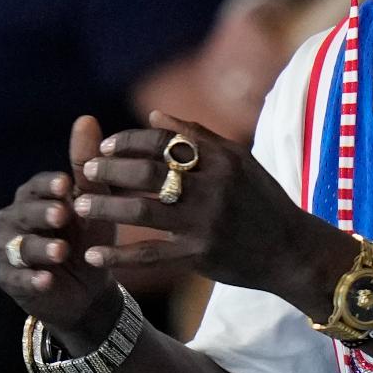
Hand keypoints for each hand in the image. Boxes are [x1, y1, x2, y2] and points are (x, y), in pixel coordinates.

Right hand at [0, 116, 116, 335]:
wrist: (87, 287)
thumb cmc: (88, 236)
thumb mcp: (93, 204)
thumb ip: (86, 166)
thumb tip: (86, 117)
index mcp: (32, 197)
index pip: (36, 187)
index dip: (49, 187)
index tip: (66, 185)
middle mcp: (13, 221)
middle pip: (23, 214)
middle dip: (42, 215)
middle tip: (62, 214)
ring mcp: (8, 252)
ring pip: (19, 247)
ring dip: (39, 249)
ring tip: (61, 252)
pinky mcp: (10, 282)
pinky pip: (17, 280)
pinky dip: (31, 280)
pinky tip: (46, 281)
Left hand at [74, 112, 322, 293]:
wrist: (293, 250)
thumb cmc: (264, 201)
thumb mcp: (240, 160)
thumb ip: (198, 135)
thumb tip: (155, 115)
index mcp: (221, 159)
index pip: (164, 141)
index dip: (129, 141)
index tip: (106, 147)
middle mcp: (213, 188)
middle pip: (147, 173)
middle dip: (110, 171)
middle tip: (85, 172)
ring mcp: (206, 222)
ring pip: (142, 212)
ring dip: (106, 208)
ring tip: (80, 207)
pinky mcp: (201, 255)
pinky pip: (152, 255)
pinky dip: (120, 257)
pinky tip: (95, 257)